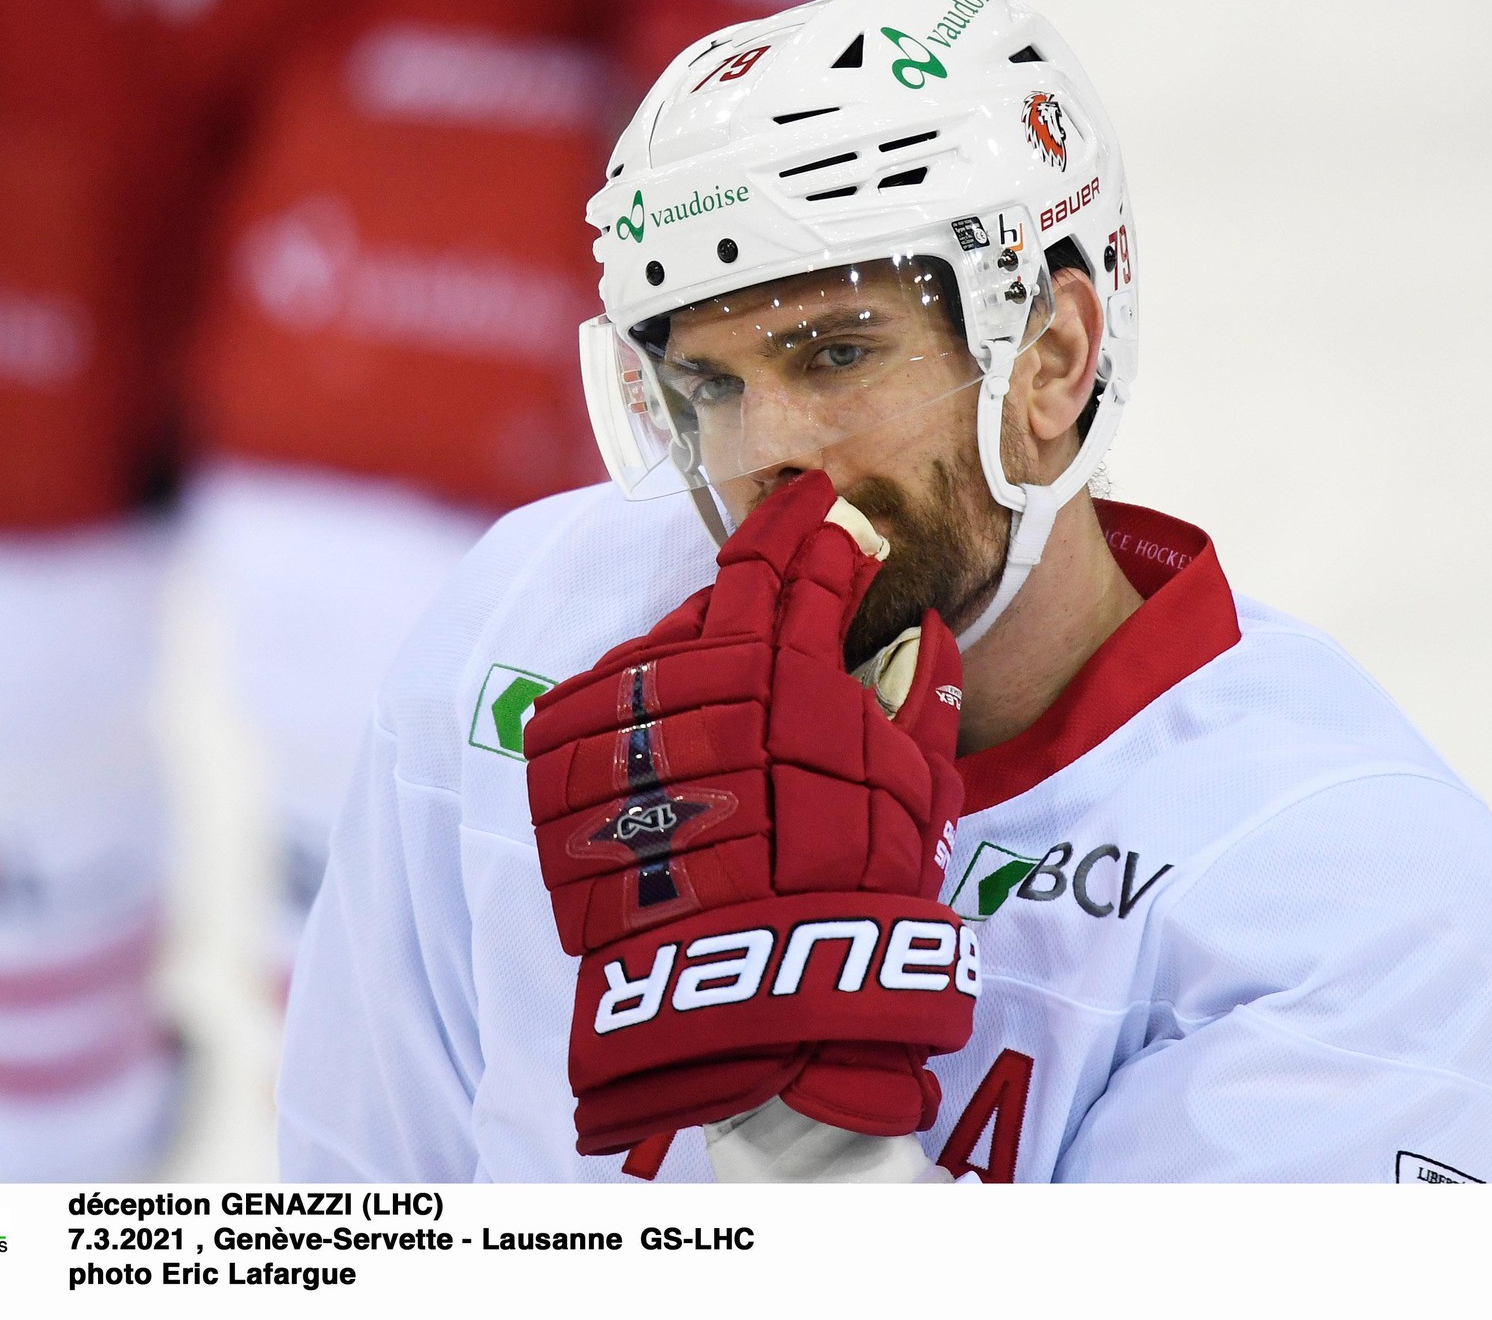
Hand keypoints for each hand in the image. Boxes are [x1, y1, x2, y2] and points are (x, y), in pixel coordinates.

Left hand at [524, 472, 973, 1154]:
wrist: (744, 983)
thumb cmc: (851, 890)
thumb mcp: (920, 793)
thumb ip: (922, 699)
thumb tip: (926, 631)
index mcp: (792, 667)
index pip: (801, 562)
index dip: (819, 526)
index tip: (830, 508)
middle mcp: (701, 673)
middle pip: (728, 586)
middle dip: (766, 560)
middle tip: (790, 551)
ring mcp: (628, 710)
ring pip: (664, 641)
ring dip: (702, 641)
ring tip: (734, 672)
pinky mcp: (565, 757)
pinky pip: (602, 696)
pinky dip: (642, 697)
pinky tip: (670, 725)